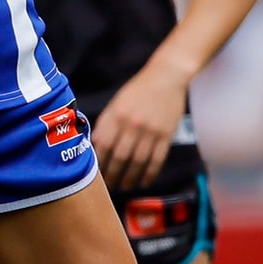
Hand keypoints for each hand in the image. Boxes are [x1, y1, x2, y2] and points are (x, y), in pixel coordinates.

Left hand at [93, 63, 189, 190]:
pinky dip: (150, 174)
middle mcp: (132, 124)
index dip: (98, 161)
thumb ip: (107, 122)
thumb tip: (96, 144)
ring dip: (130, 178)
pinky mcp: (166, 135)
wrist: (166, 77)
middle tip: (109, 185)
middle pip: (120, 156)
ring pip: (138, 162)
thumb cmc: (138, 90)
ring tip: (125, 186)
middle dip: (113, 174)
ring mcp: (150, 131)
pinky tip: (144, 182)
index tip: (96, 172)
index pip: (103, 143)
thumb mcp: (117, 102)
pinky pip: (157, 160)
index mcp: (116, 114)